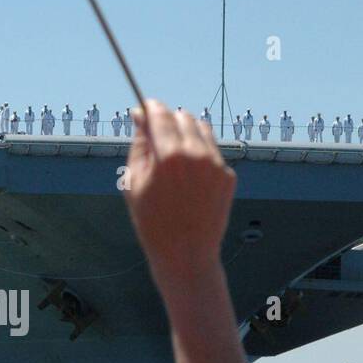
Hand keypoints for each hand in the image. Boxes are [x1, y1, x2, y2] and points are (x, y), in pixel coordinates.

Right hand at [124, 100, 235, 285]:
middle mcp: (197, 154)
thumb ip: (138, 144)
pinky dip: (199, 155)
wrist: (185, 255)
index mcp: (169, 155)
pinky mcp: (228, 176)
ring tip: (174, 159)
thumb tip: (139, 115)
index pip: (160, 113)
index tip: (144, 108)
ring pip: (201, 130)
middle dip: (169, 121)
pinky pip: (212, 152)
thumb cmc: (152, 222)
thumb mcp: (134, 182)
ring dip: (186, 134)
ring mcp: (217, 164)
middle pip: (183, 116)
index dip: (150, 107)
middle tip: (158, 138)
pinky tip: (189, 180)